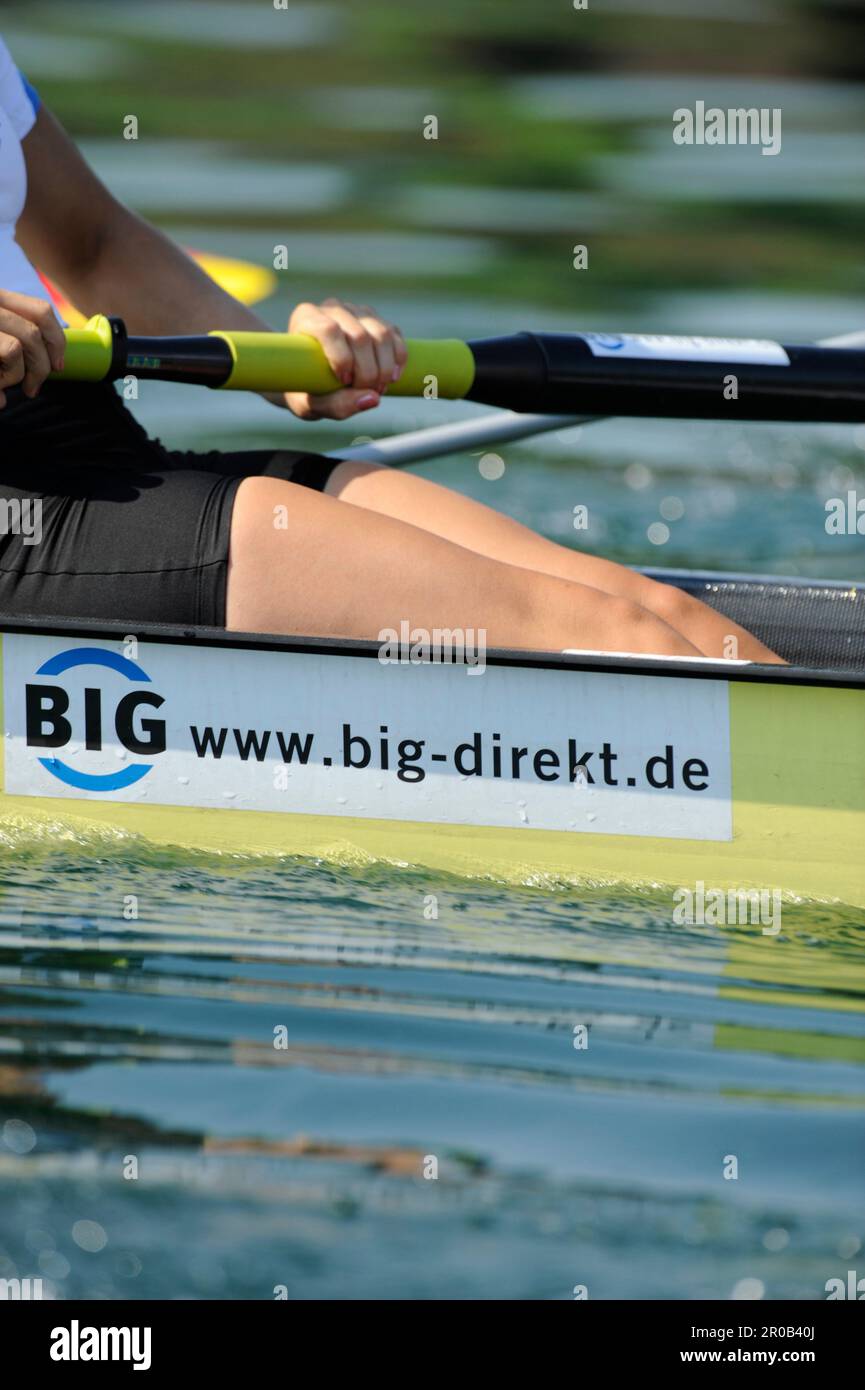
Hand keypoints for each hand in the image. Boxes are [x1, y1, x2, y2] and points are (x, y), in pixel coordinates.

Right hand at [0, 290, 65, 408]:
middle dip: (42, 366)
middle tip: (32, 388)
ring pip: (21, 345)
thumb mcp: (2, 333)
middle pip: (35, 331)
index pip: (41, 310)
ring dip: (19, 375)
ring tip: (3, 387)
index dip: (57, 340)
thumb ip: (18, 335)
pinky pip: (6, 357)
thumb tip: (55, 363)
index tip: (58, 365)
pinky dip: (3, 381)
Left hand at [283, 298, 406, 419]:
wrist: (312, 378)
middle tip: (365, 393)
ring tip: (378, 389)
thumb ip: (337, 405)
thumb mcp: (311, 405)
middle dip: (368, 372)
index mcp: (307, 319)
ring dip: (386, 368)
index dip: (342, 358)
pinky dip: (398, 359)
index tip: (345, 382)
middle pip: (360, 336)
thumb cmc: (306, 390)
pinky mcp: (376, 320)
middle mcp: (333, 309)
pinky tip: (391, 378)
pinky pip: (395, 335)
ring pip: (382, 334)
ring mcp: (357, 312)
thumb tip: (373, 398)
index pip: (329, 330)